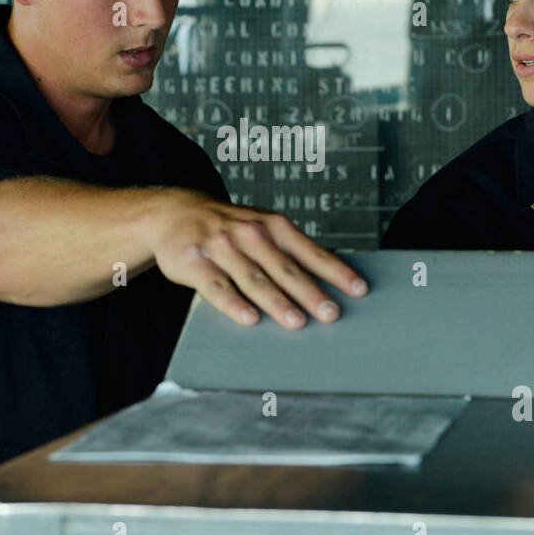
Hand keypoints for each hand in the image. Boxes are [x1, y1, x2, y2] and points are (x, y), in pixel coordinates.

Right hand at [147, 189, 368, 328]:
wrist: (174, 212)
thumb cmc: (228, 227)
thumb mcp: (261, 226)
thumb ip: (289, 250)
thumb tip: (329, 277)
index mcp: (273, 225)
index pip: (311, 251)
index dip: (336, 271)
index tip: (359, 289)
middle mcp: (250, 234)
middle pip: (285, 268)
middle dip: (311, 292)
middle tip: (331, 313)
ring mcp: (222, 247)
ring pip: (254, 279)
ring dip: (277, 302)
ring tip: (297, 321)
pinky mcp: (196, 262)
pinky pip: (217, 287)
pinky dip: (234, 303)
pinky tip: (250, 318)